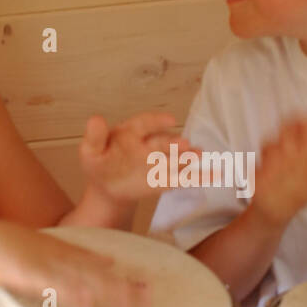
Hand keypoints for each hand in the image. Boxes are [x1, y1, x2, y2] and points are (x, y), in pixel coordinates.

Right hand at [0, 219, 149, 306]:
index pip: (100, 265)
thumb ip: (68, 261)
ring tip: (132, 303)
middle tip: (150, 297)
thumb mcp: (43, 252)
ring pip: (86, 282)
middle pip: (100, 275)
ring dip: (109, 293)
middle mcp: (62, 258)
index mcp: (64, 253)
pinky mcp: (34, 276)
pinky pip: (58, 288)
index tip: (146, 283)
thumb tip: (99, 272)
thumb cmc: (6, 250)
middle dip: (125, 287)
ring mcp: (50, 267)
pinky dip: (74, 295)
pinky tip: (91, 305)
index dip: (124, 275)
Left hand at [79, 112, 201, 202]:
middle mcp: (149, 145)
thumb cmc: (100, 165)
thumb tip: (94, 118)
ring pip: (176, 158)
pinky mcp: (165, 180)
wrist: (107, 188)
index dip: (157, 122)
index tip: (170, 120)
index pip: (144, 124)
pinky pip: (183, 177)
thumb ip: (94, 137)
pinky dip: (199, 176)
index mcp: (131, 133)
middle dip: (174, 144)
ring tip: (200, 156)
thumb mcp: (90, 151)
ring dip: (188, 157)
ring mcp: (159, 162)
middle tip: (184, 145)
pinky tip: (215, 174)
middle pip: (164, 143)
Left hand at [250, 107, 306, 225]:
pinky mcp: (258, 161)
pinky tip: (274, 152)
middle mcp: (284, 149)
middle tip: (302, 117)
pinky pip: (263, 149)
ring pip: (274, 135)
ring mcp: (269, 154)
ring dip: (282, 132)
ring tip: (288, 136)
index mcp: (303, 152)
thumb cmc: (301, 194)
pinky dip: (269, 147)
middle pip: (289, 124)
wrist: (274, 209)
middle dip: (296, 118)